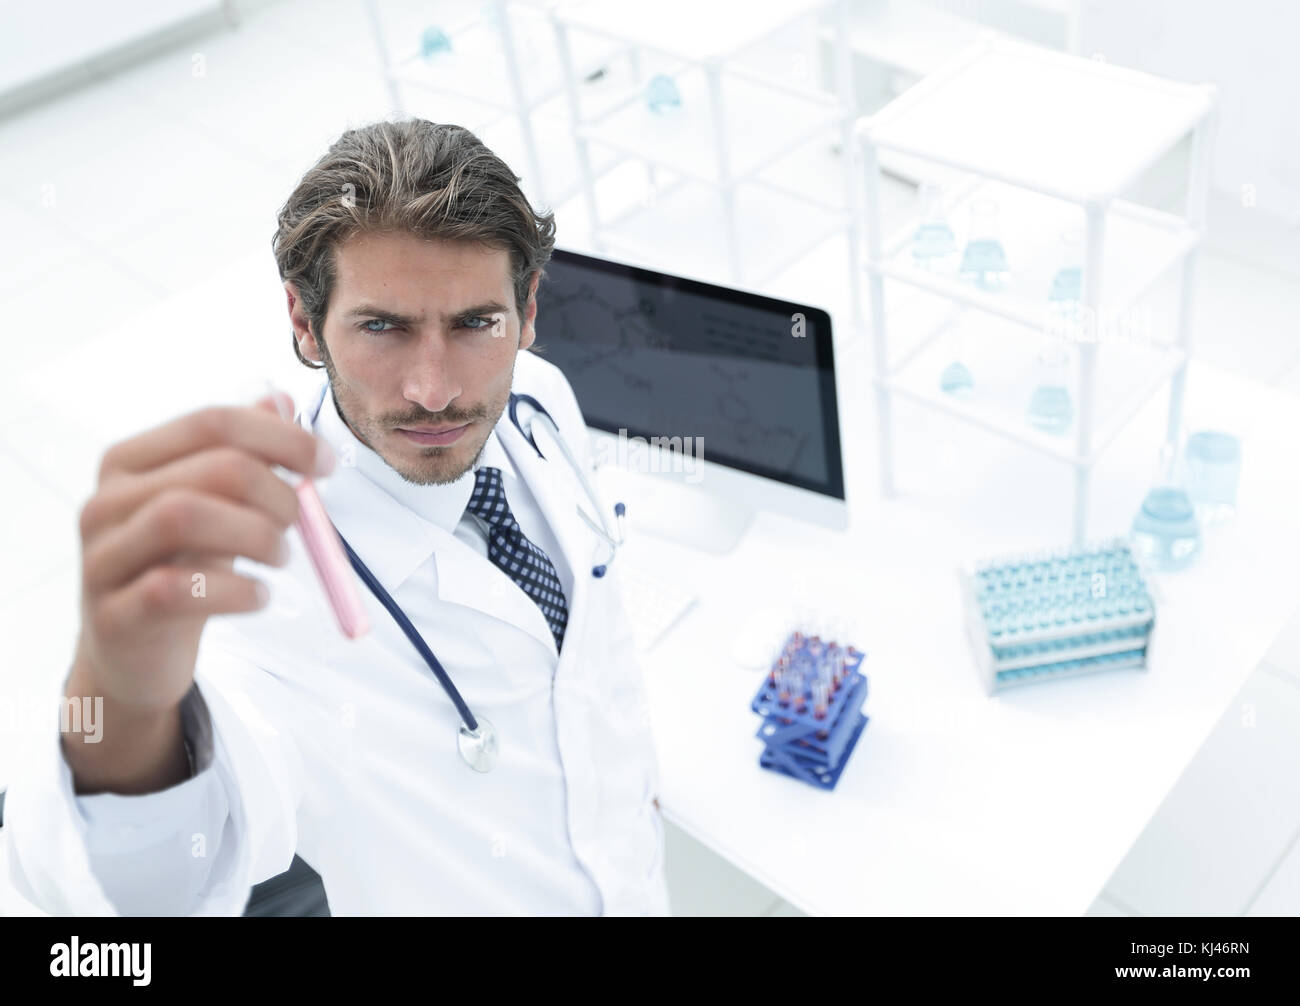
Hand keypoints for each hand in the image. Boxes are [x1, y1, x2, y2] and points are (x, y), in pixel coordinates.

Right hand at [72, 392, 335, 713]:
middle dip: (277, 492)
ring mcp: (102, 557)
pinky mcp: (114, 615)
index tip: (326, 465)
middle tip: (300, 522)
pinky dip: (235, 590)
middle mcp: (106, 500)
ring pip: (183, 516)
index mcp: (132, 460)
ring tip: (280, 557)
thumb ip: (241, 453)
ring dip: (256, 535)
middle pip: (211, 468)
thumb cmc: (181, 569)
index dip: (282, 437)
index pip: (213, 422)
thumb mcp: (213, 507)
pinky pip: (175, 588)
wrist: (132, 656)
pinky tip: (258, 597)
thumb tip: (280, 399)